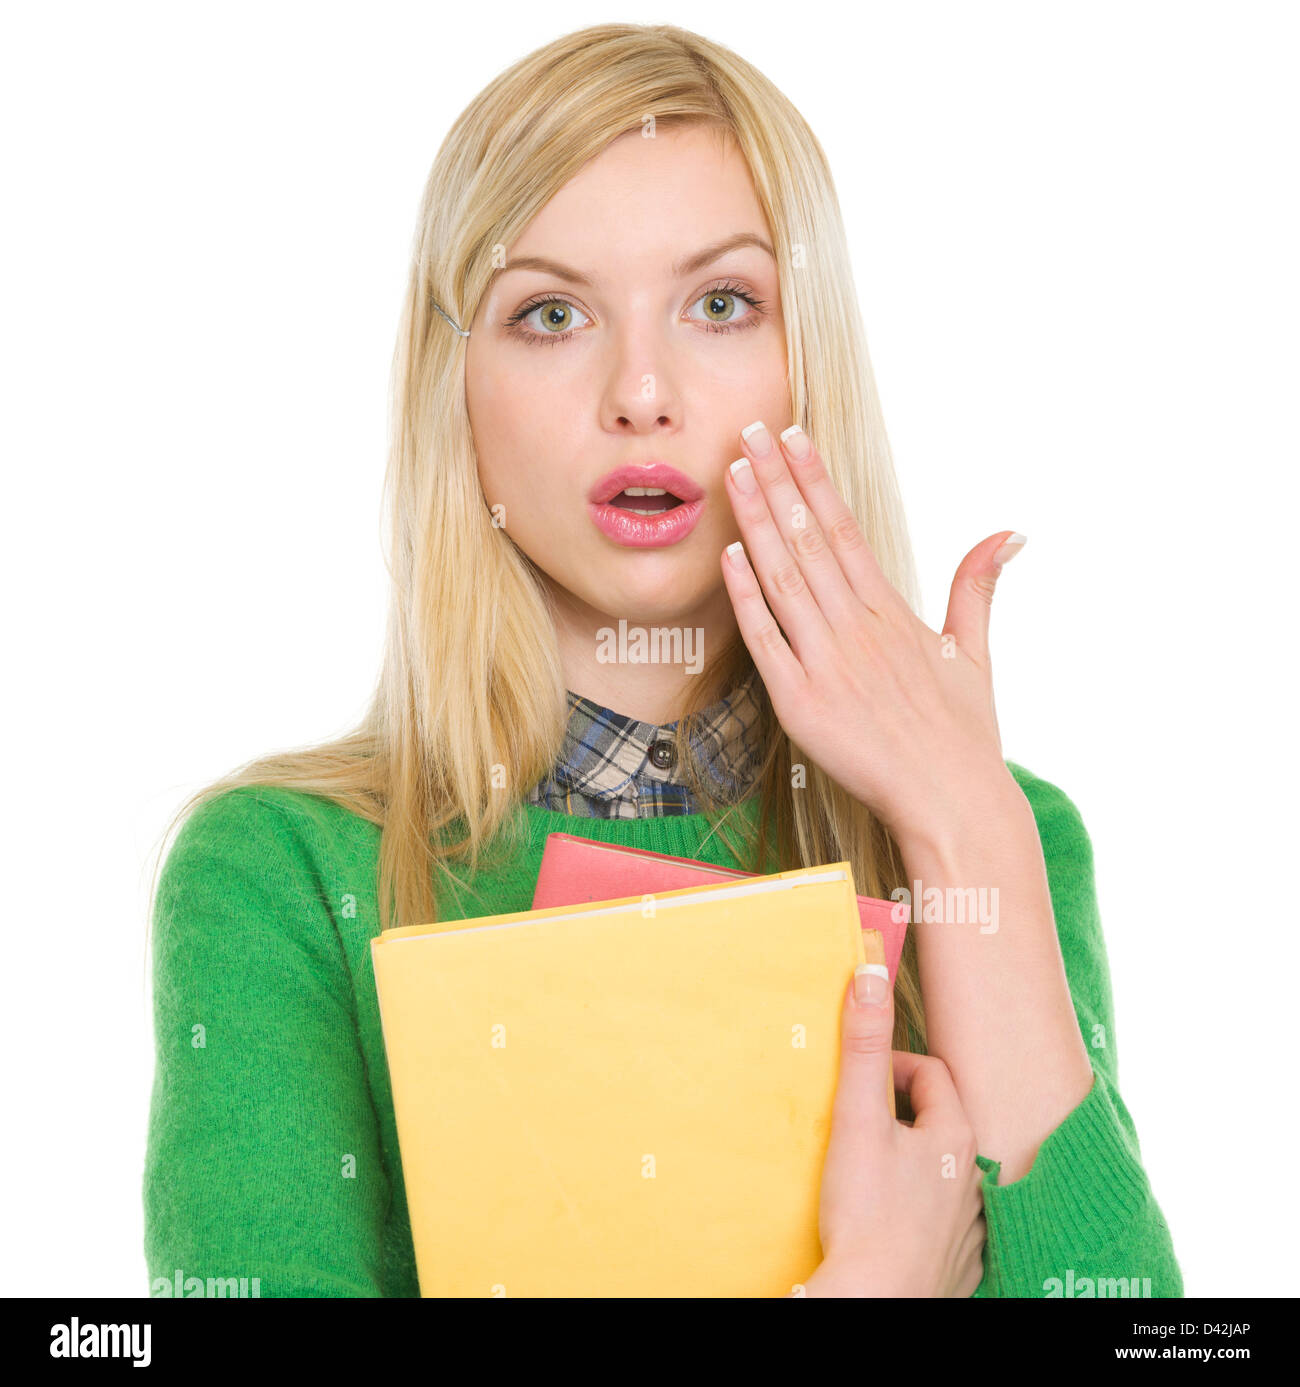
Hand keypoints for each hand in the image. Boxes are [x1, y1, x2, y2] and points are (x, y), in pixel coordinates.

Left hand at [720, 420, 1024, 849]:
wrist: (952, 804)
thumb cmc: (962, 736)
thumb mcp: (974, 655)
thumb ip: (977, 588)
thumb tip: (1009, 532)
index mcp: (892, 612)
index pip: (844, 528)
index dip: (814, 479)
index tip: (791, 437)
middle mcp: (857, 629)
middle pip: (808, 539)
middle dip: (776, 481)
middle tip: (748, 428)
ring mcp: (826, 664)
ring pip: (783, 578)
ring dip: (755, 522)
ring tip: (733, 473)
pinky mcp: (800, 703)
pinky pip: (765, 641)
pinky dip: (747, 597)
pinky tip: (728, 555)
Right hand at [795, 962, 985, 1296]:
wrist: (874, 1302)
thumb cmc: (868, 1213)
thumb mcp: (857, 1118)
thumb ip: (863, 1044)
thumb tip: (869, 970)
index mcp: (957, 1136)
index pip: (932, 1074)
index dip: (891, 1068)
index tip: (859, 1080)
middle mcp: (975, 1179)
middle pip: (941, 1122)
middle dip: (902, 1114)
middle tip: (862, 1121)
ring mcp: (972, 1227)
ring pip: (945, 1175)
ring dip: (914, 1165)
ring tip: (873, 1171)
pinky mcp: (960, 1267)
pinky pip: (947, 1225)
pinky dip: (922, 1214)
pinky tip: (893, 1220)